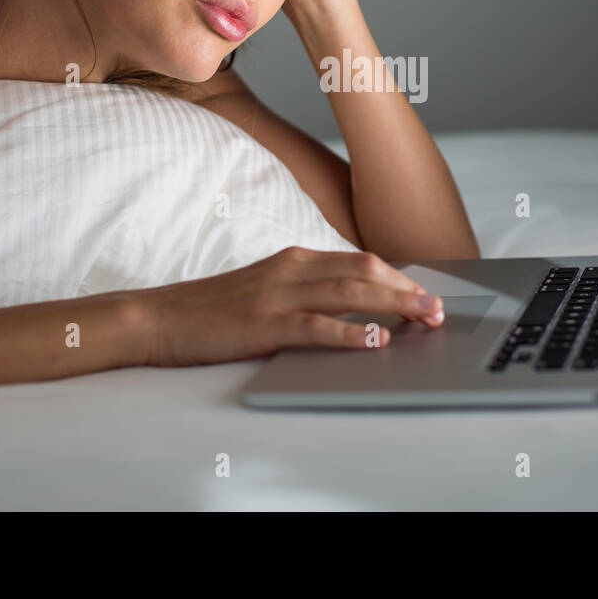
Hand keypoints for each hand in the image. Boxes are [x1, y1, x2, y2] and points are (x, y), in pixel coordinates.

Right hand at [137, 246, 445, 365]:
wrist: (158, 317)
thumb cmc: (213, 310)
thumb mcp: (266, 289)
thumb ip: (305, 292)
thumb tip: (354, 308)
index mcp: (294, 258)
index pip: (360, 261)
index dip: (399, 277)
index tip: (427, 294)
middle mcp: (291, 269)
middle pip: (365, 271)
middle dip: (408, 289)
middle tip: (438, 310)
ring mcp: (277, 295)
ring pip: (350, 293)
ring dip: (394, 305)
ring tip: (424, 319)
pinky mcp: (264, 324)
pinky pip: (316, 326)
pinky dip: (350, 332)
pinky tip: (375, 340)